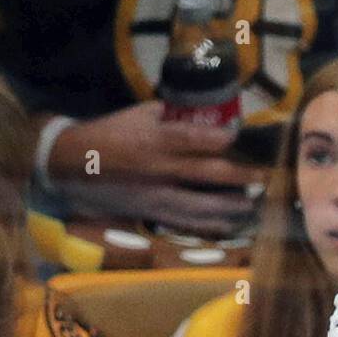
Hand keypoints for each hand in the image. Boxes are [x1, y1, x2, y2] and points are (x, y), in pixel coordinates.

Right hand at [46, 102, 264, 236]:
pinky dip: (210, 224)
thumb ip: (171, 115)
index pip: (191, 138)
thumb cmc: (110, 134)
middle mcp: (159, 169)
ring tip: (253, 203)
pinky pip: (187, 222)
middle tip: (263, 176)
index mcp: (154, 139)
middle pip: (205, 174)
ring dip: (230, 206)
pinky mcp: (153, 213)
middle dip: (238, 175)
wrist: (74, 165)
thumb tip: (203, 112)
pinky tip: (229, 223)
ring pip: (201, 205)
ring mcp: (157, 195)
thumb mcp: (138, 115)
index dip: (217, 138)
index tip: (239, 137)